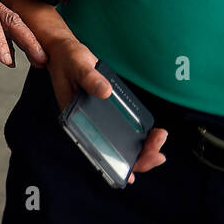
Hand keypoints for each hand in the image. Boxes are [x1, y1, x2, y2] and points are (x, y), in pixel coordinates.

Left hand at [0, 0, 45, 66]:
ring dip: (27, 37)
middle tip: (41, 59)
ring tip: (39, 59)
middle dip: (28, 39)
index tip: (6, 61)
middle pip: (11, 18)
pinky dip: (13, 35)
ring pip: (13, 18)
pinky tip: (17, 52)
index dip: (0, 41)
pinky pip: (5, 19)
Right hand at [44, 36, 167, 178]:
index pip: (95, 149)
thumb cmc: (66, 59)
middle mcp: (87, 123)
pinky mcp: (106, 111)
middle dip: (138, 158)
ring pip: (121, 144)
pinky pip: (123, 131)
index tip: (131, 172)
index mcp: (74, 117)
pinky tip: (152, 137)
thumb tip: (106, 91)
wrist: (64, 51)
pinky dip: (139, 138)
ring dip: (142, 149)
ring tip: (159, 141)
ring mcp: (97, 119)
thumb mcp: (77, 65)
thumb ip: (90, 77)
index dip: (113, 164)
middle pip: (112, 152)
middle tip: (158, 153)